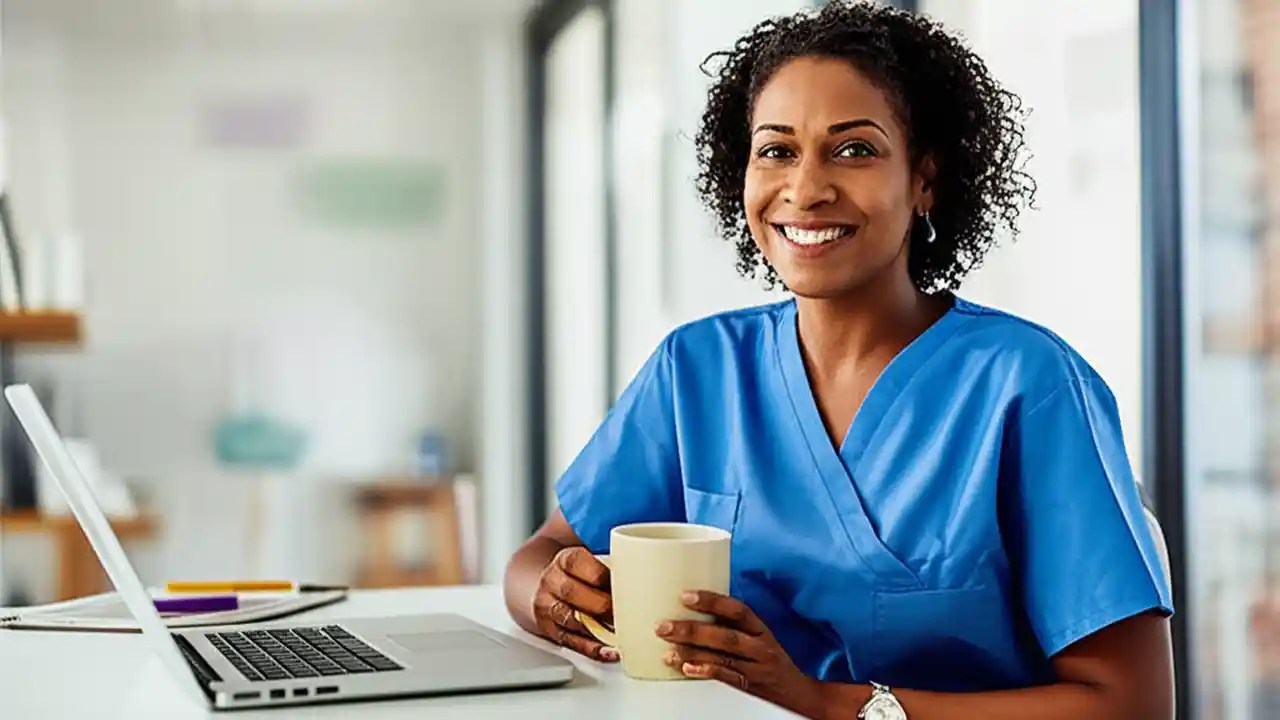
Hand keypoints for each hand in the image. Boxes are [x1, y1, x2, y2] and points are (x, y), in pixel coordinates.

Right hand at [532, 547, 617, 661]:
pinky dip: (592, 648)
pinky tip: (609, 651)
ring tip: (622, 635)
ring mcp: (547, 606)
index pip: (577, 563)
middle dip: (601, 605)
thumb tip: (645, 568)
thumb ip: (611, 563)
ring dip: (598, 630)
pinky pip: (570, 641)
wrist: (549, 586)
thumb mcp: (589, 559)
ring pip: (571, 619)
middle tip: (626, 612)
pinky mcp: (549, 629)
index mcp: (564, 560)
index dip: (601, 575)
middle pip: (571, 592)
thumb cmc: (579, 573)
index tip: (622, 584)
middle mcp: (552, 581)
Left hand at [657, 591, 823, 716]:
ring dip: (691, 652)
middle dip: (692, 630)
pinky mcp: (750, 687)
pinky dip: (705, 672)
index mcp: (761, 630)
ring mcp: (756, 668)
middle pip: (725, 636)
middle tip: (663, 626)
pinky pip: (726, 678)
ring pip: (722, 657)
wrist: (799, 693)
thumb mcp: (759, 637)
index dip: (712, 601)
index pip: (737, 610)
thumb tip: (697, 609)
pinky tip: (686, 668)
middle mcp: (760, 647)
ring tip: (667, 648)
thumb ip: (733, 625)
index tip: (686, 595)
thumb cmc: (773, 660)